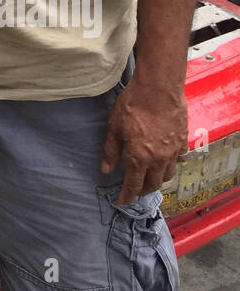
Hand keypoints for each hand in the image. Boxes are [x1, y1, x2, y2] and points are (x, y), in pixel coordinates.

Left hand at [100, 77, 188, 205]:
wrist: (159, 88)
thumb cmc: (132, 104)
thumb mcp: (114, 127)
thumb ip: (111, 150)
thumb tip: (106, 169)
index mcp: (140, 157)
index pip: (133, 185)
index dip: (127, 196)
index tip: (122, 202)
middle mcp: (159, 159)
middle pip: (153, 183)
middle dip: (144, 191)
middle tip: (136, 191)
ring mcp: (174, 150)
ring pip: (168, 174)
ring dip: (159, 179)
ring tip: (151, 178)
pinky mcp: (183, 139)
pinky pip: (179, 158)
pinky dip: (173, 163)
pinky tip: (168, 160)